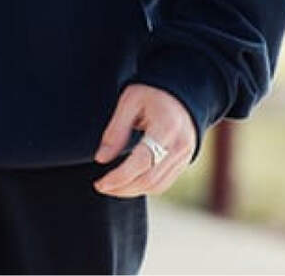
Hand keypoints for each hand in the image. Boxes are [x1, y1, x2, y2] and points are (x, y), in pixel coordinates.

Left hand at [93, 83, 196, 197]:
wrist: (180, 93)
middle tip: (101, 186)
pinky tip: (128, 183)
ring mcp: (184, 157)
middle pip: (149, 179)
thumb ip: (116, 130)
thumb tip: (101, 159)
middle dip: (122, 188)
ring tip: (111, 187)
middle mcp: (179, 146)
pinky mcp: (183, 163)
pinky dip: (143, 187)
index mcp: (166, 128)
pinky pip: (163, 183)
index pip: (142, 161)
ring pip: (156, 186)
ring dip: (131, 191)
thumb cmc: (152, 93)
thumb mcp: (130, 102)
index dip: (119, 177)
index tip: (100, 183)